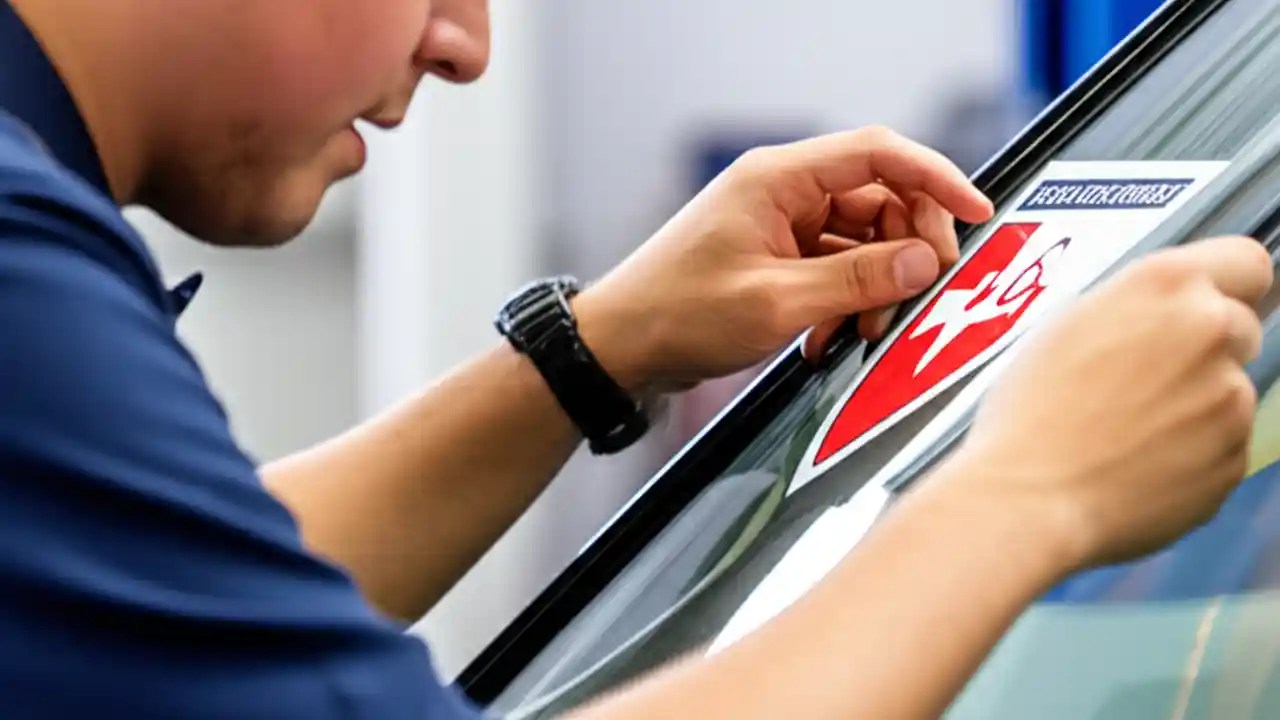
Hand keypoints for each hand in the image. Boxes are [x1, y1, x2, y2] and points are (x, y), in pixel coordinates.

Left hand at [571, 126, 993, 394]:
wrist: (621, 348)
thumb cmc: (677, 314)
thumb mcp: (778, 302)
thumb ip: (858, 279)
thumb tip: (924, 260)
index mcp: (778, 179)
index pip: (878, 153)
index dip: (936, 177)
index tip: (975, 212)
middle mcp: (783, 193)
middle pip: (879, 199)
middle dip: (906, 250)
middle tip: (917, 295)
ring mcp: (780, 226)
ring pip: (862, 241)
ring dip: (874, 287)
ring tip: (862, 333)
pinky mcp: (777, 259)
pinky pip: (836, 269)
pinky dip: (845, 303)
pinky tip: (829, 340)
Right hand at [948, 236, 1272, 571]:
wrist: (1029, 498)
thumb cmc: (1030, 414)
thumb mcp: (1068, 325)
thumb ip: (1136, 306)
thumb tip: (1164, 315)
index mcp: (1166, 285)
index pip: (1246, 260)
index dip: (1225, 286)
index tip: (1204, 306)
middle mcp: (1212, 331)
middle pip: (1240, 327)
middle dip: (1204, 349)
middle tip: (1144, 379)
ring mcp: (1232, 397)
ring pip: (1231, 390)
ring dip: (1196, 405)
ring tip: (1127, 430)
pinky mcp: (1235, 457)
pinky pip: (1224, 446)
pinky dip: (1192, 453)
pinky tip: (1137, 463)